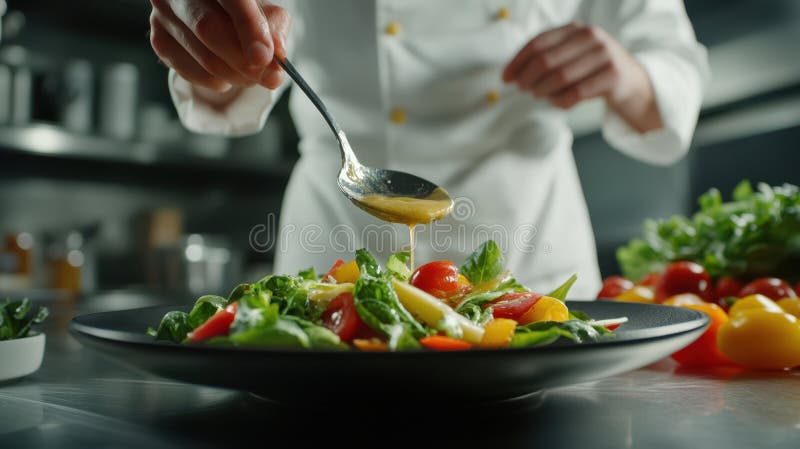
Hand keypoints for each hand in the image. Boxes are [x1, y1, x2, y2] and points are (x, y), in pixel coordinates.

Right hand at [149, 0, 289, 94]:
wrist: (216, 14)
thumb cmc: (243, 11)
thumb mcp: (266, 13)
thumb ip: (274, 30)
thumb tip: (277, 57)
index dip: (248, 28)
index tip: (265, 57)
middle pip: (208, 28)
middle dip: (243, 60)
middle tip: (267, 77)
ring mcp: (164, 14)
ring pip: (203, 57)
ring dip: (237, 76)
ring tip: (253, 76)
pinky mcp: (159, 40)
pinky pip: (193, 73)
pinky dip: (219, 82)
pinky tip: (228, 74)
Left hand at [503, 22, 661, 132]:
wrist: (632, 82)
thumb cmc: (592, 70)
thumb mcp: (572, 56)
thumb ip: (546, 58)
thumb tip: (511, 74)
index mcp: (576, 29)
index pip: (538, 43)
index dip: (518, 62)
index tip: (505, 78)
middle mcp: (591, 37)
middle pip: (546, 60)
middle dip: (528, 78)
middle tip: (522, 90)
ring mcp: (604, 55)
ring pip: (560, 77)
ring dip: (542, 91)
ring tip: (538, 96)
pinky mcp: (613, 76)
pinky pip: (576, 93)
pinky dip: (560, 101)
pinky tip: (556, 103)